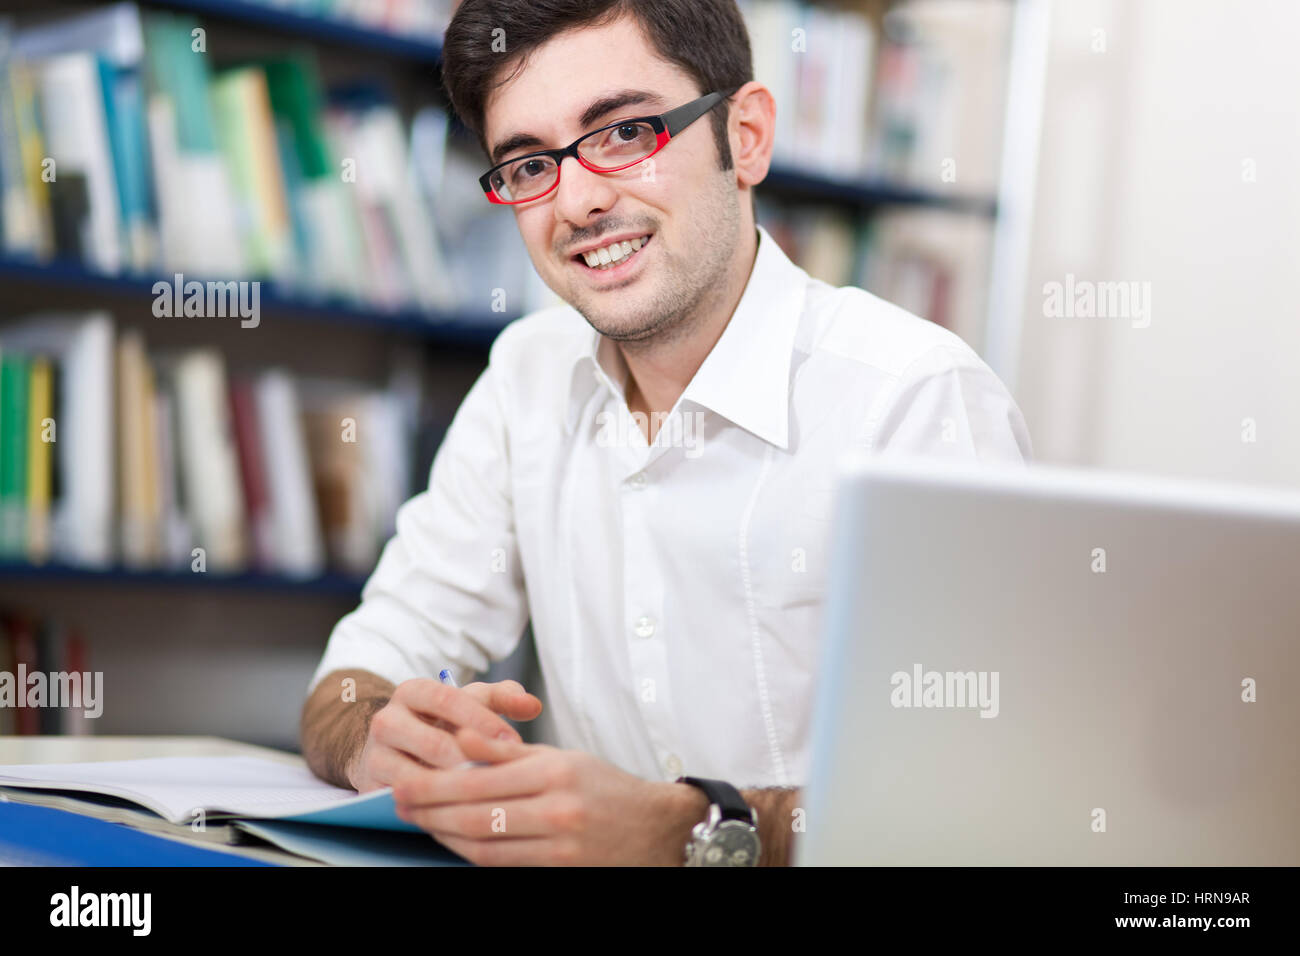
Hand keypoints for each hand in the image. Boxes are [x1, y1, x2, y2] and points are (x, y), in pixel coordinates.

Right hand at [348, 678, 541, 791]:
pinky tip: (462, 812)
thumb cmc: (438, 723)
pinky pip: (406, 802)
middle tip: (504, 776)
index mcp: (413, 691)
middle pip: (433, 743)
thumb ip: (501, 698)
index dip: (483, 720)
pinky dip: (434, 808)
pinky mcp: (370, 787)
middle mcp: (387, 720)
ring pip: (417, 778)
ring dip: (453, 791)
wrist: (388, 748)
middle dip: (472, 762)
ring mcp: (375, 756)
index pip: (448, 700)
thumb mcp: (466, 703)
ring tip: (485, 797)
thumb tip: (533, 704)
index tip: (514, 741)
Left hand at [391, 726, 708, 864]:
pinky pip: (504, 864)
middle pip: (475, 815)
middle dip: (429, 812)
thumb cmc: (606, 788)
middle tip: (398, 805)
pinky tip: (453, 843)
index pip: (481, 780)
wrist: (657, 831)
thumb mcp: (562, 756)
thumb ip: (508, 752)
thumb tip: (460, 739)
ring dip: (443, 836)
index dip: (436, 785)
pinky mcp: (560, 868)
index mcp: (555, 771)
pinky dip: (472, 854)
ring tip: (419, 824)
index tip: (406, 783)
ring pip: (484, 845)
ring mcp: (559, 844)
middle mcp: (556, 808)